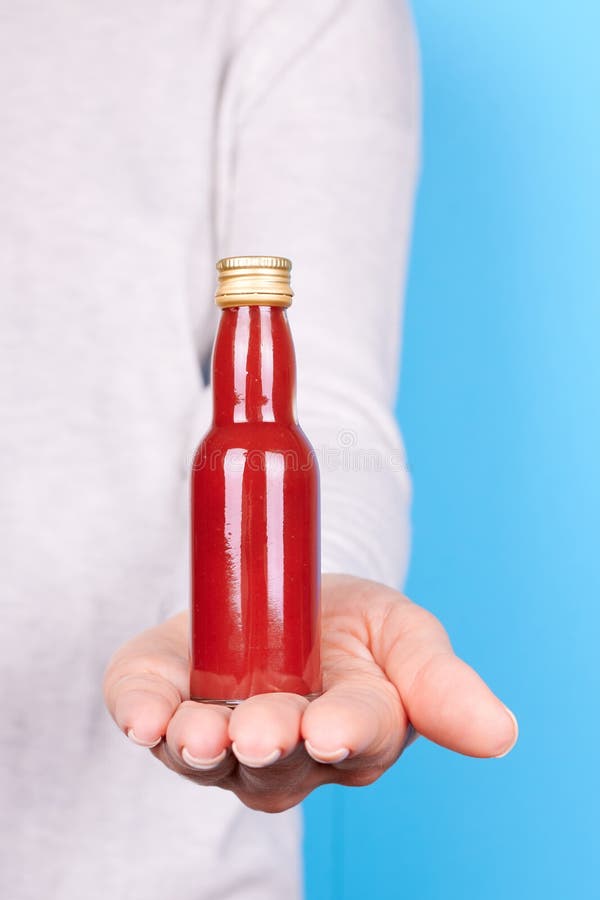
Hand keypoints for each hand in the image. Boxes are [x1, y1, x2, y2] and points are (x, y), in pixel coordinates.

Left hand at [103, 574, 517, 812]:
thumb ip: (440, 681)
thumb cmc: (350, 623)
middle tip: (265, 732)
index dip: (346, 732)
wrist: (283, 590)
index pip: (356, 736)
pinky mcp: (165, 694)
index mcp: (352, 727)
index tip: (333, 728)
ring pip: (208, 756)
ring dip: (198, 746)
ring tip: (195, 734)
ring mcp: (219, 730)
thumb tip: (500, 734)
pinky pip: (147, 712)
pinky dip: (139, 711)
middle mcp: (284, 747)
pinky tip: (140, 714)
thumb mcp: (402, 632)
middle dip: (270, 742)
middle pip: (277, 759)